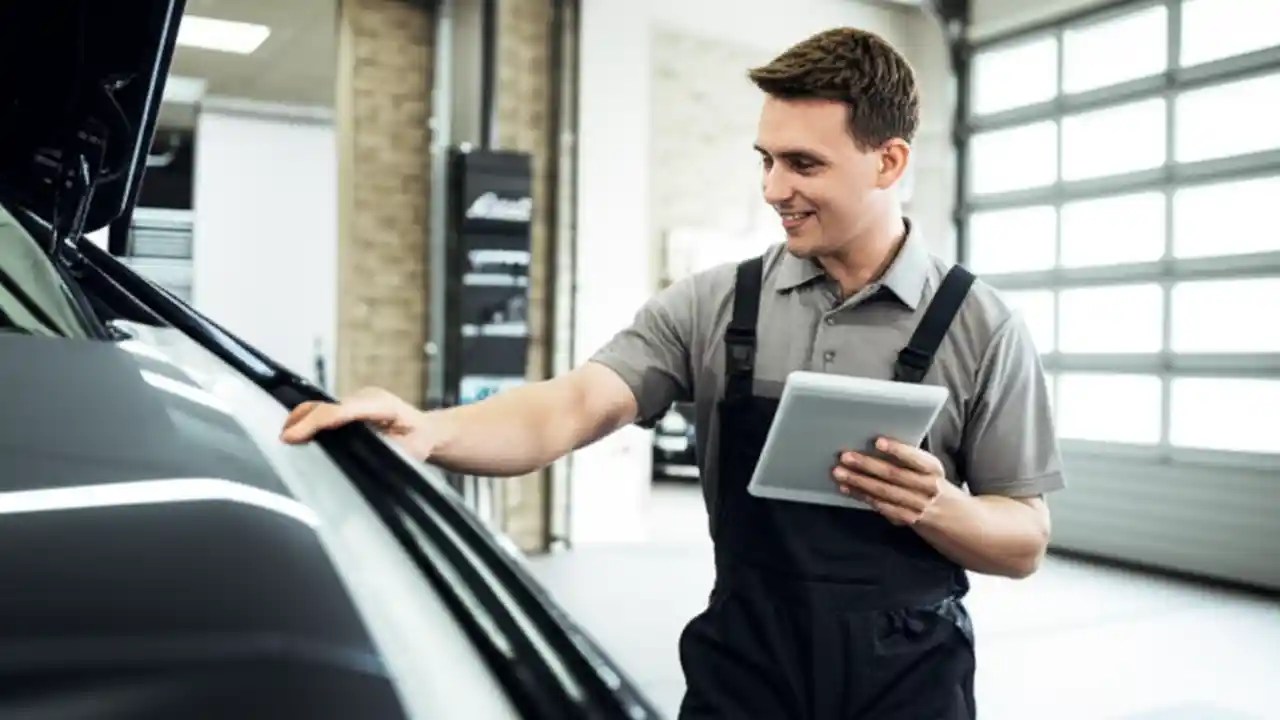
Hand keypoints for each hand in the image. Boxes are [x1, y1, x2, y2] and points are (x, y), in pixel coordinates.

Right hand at [280, 386, 438, 460]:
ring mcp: (359, 400)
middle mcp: (368, 398)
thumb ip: (387, 454)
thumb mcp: (409, 453)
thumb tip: (359, 464)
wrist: (430, 432)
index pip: (341, 411)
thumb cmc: (421, 445)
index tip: (292, 437)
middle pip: (326, 405)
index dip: (315, 422)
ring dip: (302, 419)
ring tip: (285, 439)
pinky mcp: (353, 407)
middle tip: (282, 441)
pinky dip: (310, 420)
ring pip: (323, 406)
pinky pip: (326, 410)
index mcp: (382, 407)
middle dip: (301, 419)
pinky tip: (297, 434)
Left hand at [831, 437, 951, 525]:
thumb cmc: (934, 486)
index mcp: (934, 469)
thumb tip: (875, 445)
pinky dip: (862, 496)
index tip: (878, 441)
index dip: (897, 450)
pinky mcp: (908, 519)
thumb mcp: (931, 470)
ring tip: (839, 472)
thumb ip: (909, 461)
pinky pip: (881, 506)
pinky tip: (847, 489)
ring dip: (859, 482)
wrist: (957, 520)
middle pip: (894, 475)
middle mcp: (928, 487)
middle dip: (867, 465)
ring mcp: (918, 505)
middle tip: (845, 456)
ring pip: (884, 492)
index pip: (915, 458)